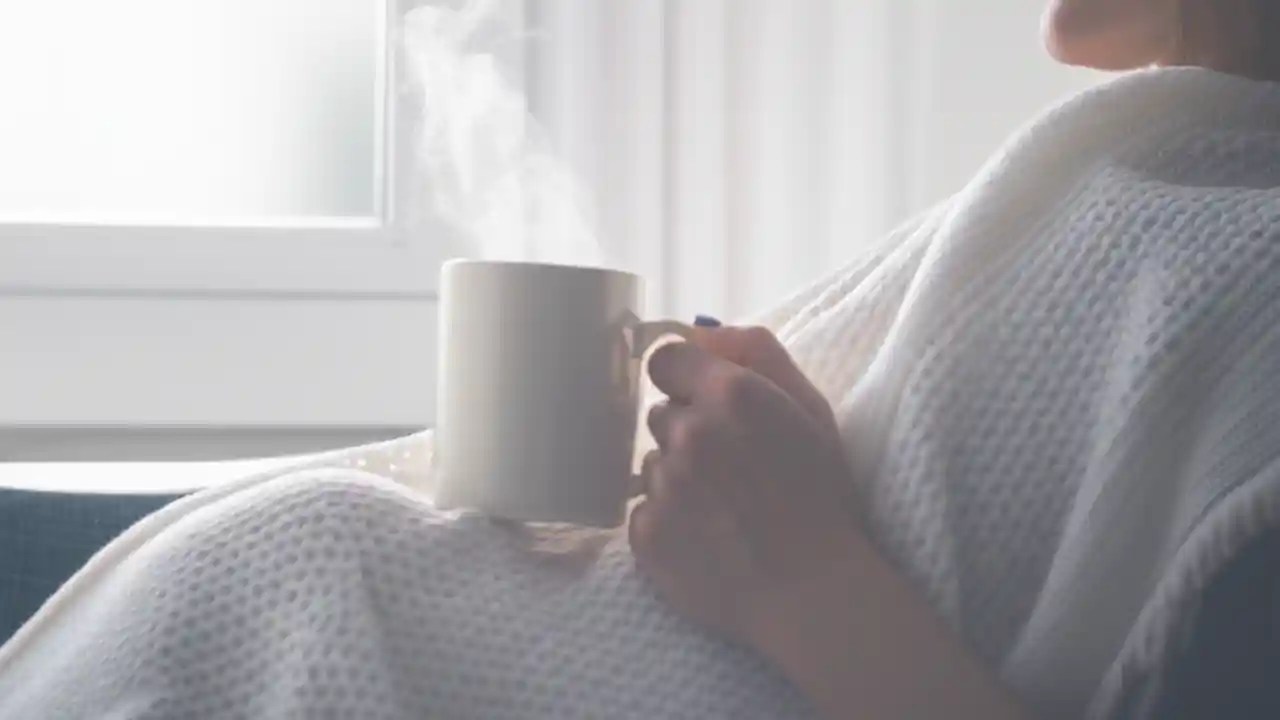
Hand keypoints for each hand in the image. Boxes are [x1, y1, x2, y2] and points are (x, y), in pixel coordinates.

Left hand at [629, 325, 861, 649]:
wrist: (813, 591)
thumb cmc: (821, 498)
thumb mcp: (811, 411)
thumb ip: (760, 354)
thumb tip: (704, 330)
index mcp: (731, 394)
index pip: (664, 359)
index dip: (684, 379)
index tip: (704, 401)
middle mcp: (689, 433)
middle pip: (660, 415)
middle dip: (688, 433)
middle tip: (730, 468)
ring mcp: (663, 485)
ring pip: (652, 464)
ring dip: (678, 478)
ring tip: (723, 509)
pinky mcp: (646, 534)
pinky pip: (643, 511)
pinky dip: (667, 521)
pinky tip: (707, 537)